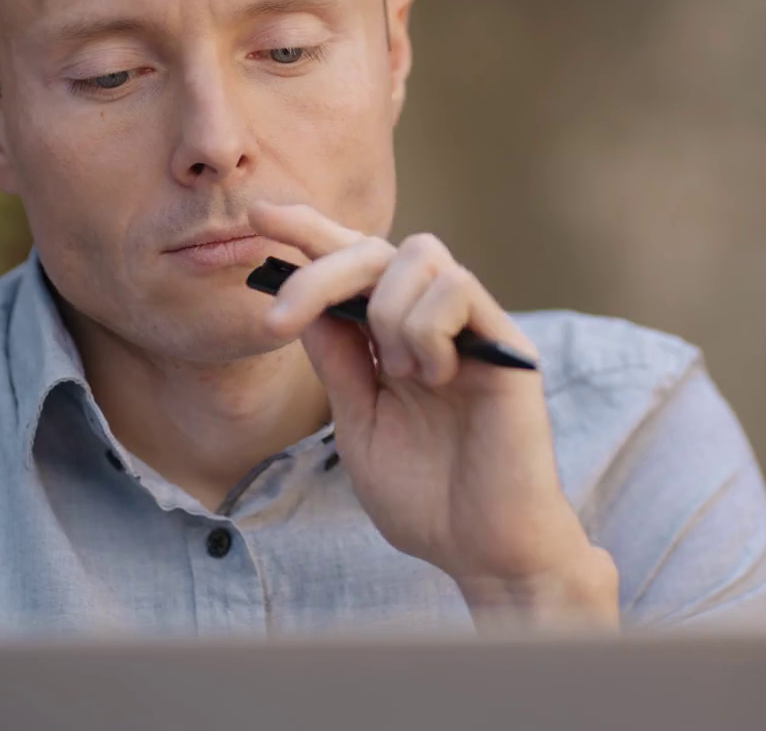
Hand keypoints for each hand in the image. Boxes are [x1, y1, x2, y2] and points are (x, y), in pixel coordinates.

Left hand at [248, 202, 618, 628]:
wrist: (483, 550)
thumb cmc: (427, 499)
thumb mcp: (358, 424)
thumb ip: (338, 362)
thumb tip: (303, 304)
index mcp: (393, 341)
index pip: (353, 266)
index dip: (310, 232)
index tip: (258, 215)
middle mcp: (434, 324)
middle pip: (377, 248)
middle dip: (317, 269)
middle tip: (276, 321)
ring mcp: (472, 330)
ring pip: (420, 256)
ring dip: (385, 313)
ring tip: (399, 374)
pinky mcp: (506, 345)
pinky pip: (458, 289)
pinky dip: (428, 327)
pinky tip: (434, 376)